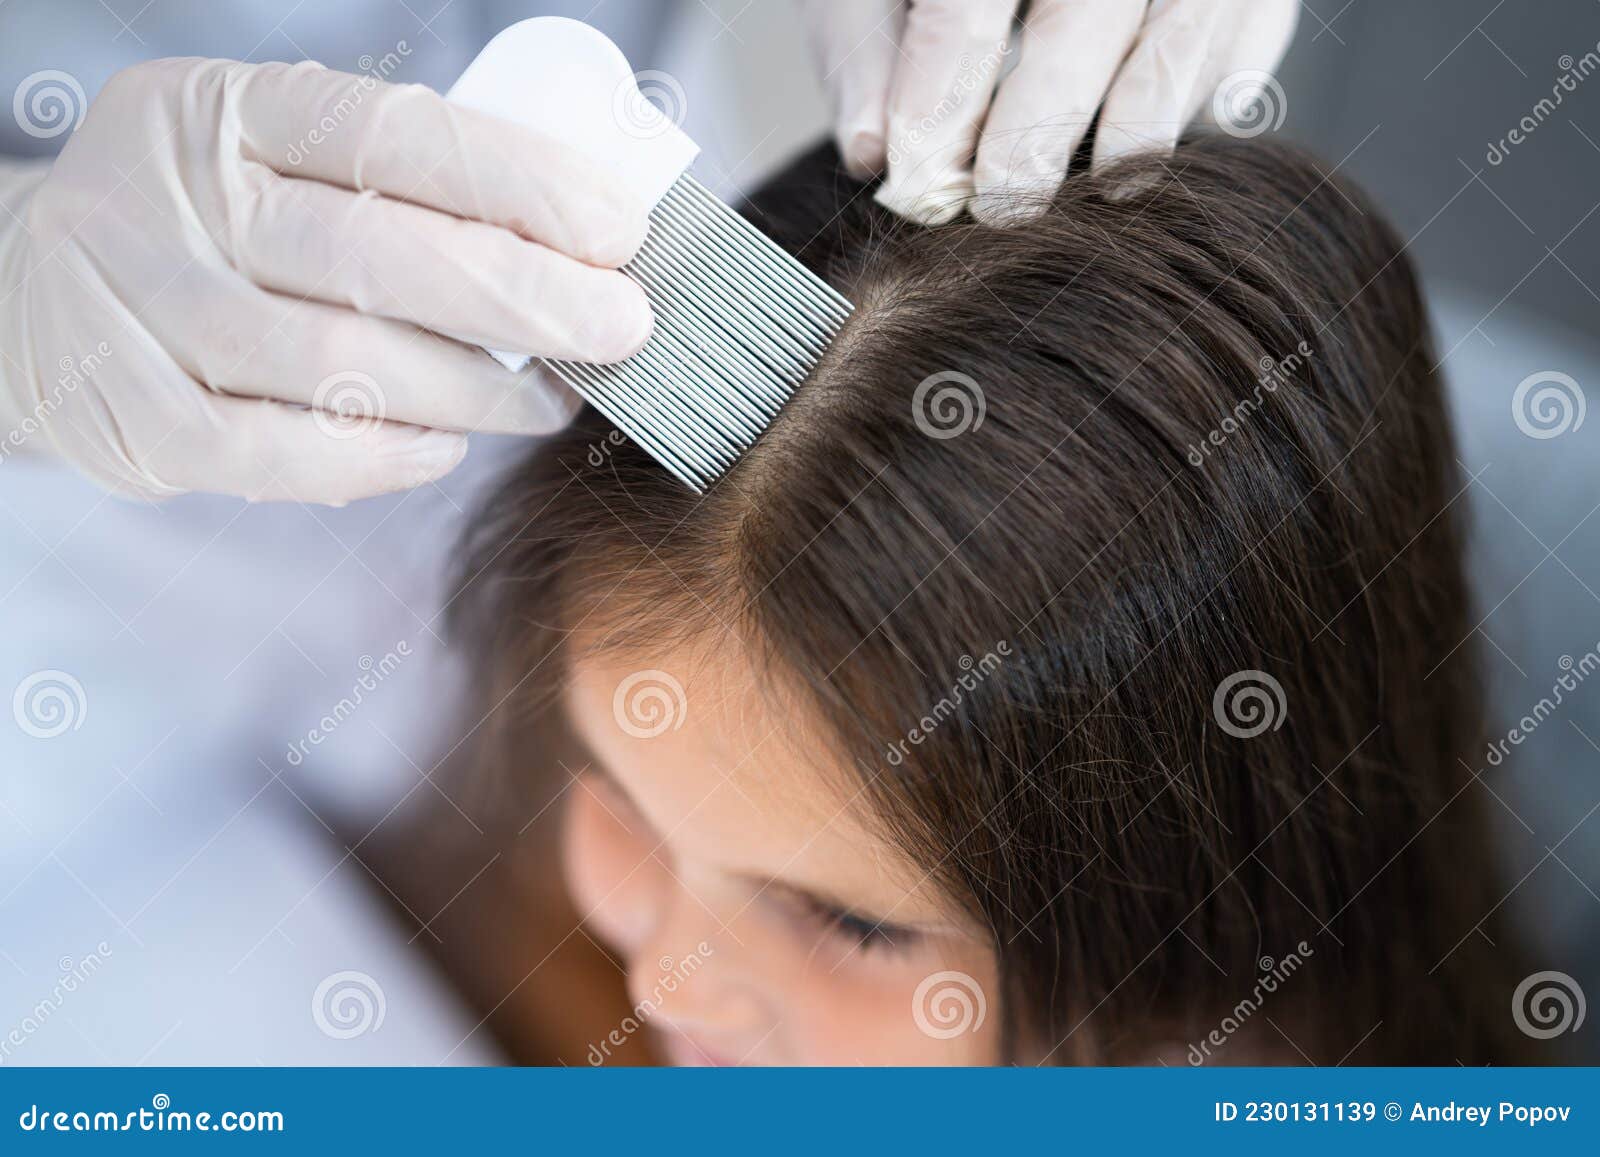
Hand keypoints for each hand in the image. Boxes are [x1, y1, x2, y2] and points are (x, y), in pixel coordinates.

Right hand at [0, 58, 651, 503]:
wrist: (22, 293)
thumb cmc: (208, 225)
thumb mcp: (273, 159)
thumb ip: (395, 186)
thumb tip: (576, 244)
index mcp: (226, 112)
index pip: (393, 135)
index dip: (520, 182)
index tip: (620, 230)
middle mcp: (176, 200)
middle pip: (378, 255)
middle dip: (526, 298)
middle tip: (621, 328)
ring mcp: (143, 312)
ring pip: (342, 366)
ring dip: (473, 392)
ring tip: (549, 401)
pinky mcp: (136, 420)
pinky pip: (287, 456)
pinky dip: (386, 457)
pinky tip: (446, 445)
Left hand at [800, 0, 1298, 224]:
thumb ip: (865, 52)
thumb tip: (877, 154)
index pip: (968, 4)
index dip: (943, 98)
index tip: (920, 181)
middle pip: (1088, 16)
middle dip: (1040, 129)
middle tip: (1001, 207)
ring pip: (1182, 37)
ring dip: (1136, 131)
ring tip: (1090, 192)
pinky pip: (1248, 37)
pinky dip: (1207, 96)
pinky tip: (1149, 140)